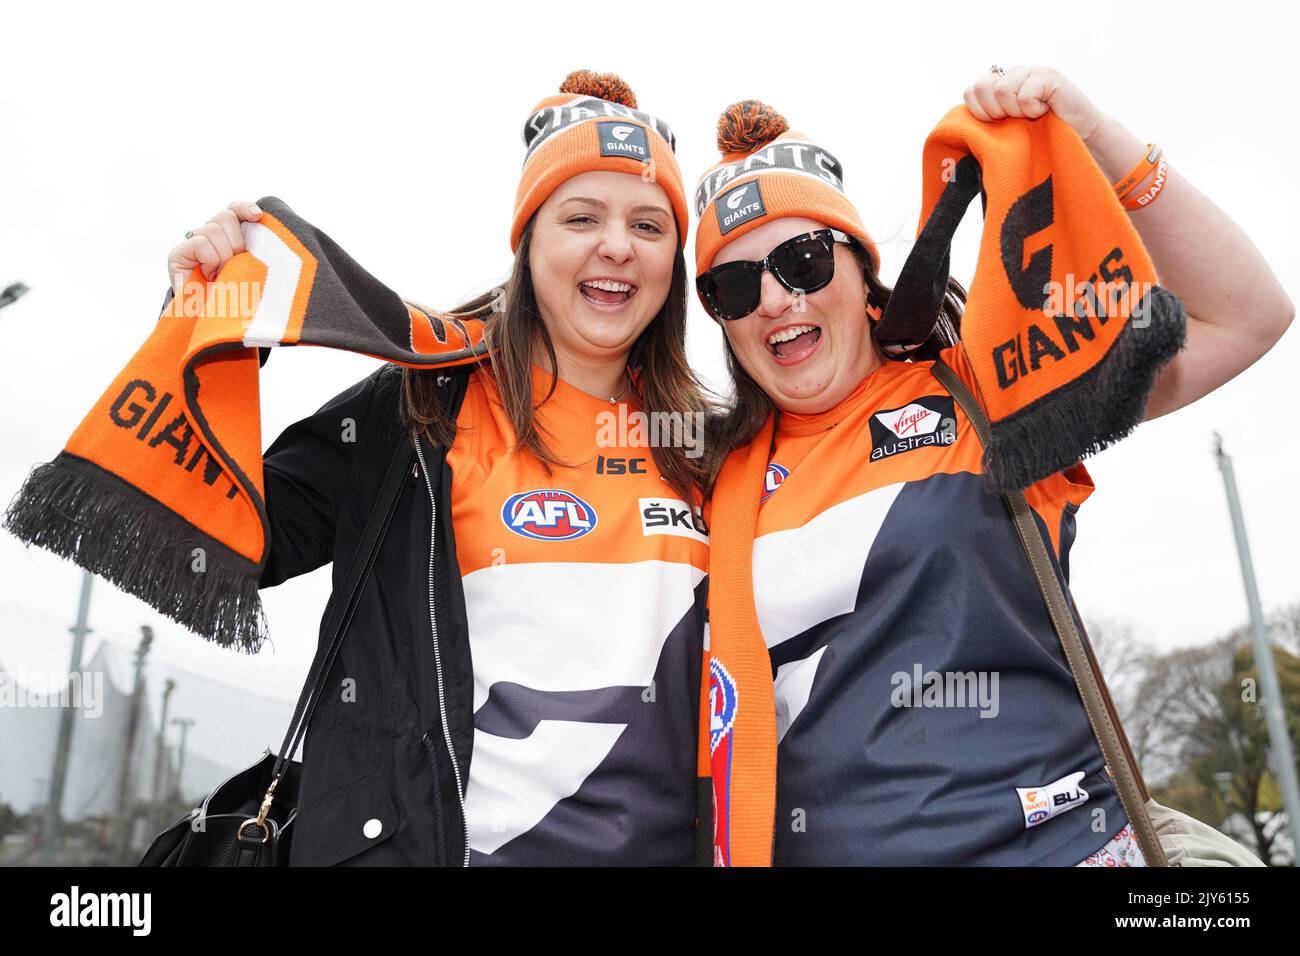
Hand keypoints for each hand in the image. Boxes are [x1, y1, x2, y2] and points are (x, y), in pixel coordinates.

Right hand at [166, 200, 262, 297]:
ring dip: (224, 255)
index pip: (235, 210)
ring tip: (222, 274)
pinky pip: (200, 243)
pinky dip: (210, 259)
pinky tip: (209, 275)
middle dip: (237, 242)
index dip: (245, 209)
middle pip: (226, 217)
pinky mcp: (178, 253)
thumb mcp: (252, 269)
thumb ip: (254, 247)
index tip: (258, 216)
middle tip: (236, 265)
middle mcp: (208, 236)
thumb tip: (261, 220)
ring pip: (214, 229)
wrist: (214, 322)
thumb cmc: (238, 297)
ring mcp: (192, 243)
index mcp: (228, 236)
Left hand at [963, 65, 1105, 142]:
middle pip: (982, 86)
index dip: (979, 111)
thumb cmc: (1042, 138)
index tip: (996, 123)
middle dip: (994, 111)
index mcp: (1001, 84)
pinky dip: (1033, 109)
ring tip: (1031, 115)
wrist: (1079, 139)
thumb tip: (962, 130)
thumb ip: (989, 121)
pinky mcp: (1049, 77)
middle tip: (1014, 119)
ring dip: (1016, 111)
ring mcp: (1032, 72)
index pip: (971, 90)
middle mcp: (1014, 74)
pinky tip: (1045, 111)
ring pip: (1002, 90)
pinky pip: (1025, 94)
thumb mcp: (1009, 130)